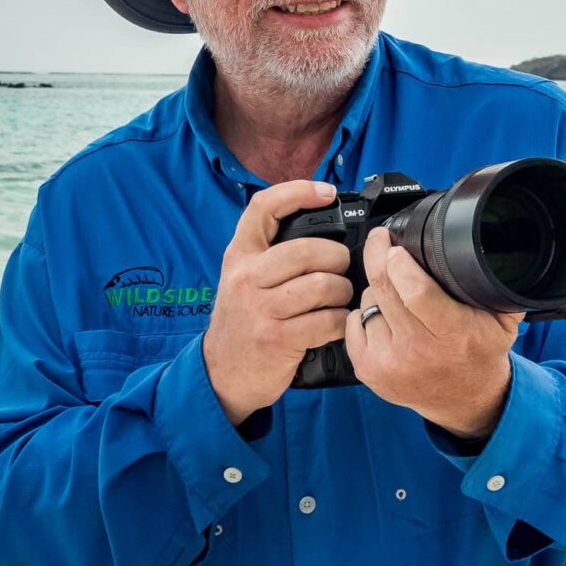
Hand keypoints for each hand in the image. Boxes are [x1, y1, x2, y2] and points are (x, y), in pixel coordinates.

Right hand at [203, 180, 353, 424]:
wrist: (223, 374)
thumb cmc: (245, 320)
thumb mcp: (245, 279)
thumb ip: (273, 254)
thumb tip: (326, 228)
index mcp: (240, 256)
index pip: (263, 208)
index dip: (298, 192)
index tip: (328, 193)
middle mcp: (246, 278)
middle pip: (307, 249)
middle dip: (338, 258)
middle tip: (341, 269)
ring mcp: (260, 309)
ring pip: (323, 285)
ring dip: (343, 292)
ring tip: (339, 299)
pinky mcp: (277, 339)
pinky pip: (327, 320)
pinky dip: (342, 321)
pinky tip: (335, 323)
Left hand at [346, 226, 523, 438]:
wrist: (465, 400)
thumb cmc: (481, 353)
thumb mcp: (502, 321)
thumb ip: (497, 288)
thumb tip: (491, 251)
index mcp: (453, 334)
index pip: (416, 291)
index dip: (399, 262)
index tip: (395, 244)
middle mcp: (418, 351)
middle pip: (384, 290)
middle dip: (378, 257)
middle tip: (383, 242)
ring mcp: (389, 363)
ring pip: (367, 302)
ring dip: (377, 289)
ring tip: (396, 293)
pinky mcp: (369, 370)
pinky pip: (352, 322)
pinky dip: (364, 310)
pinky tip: (383, 313)